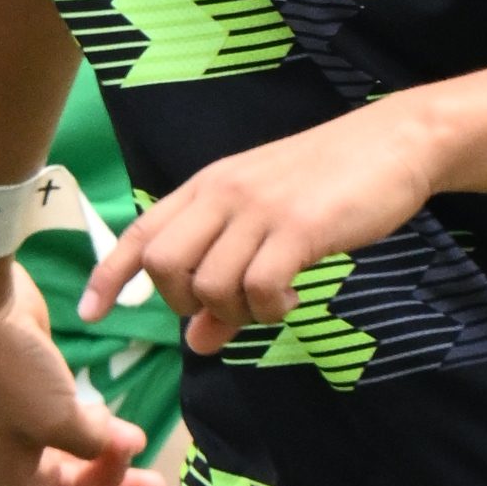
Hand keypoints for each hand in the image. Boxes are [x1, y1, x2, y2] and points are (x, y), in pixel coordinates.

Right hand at [0, 260, 171, 485]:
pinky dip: (98, 433)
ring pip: (75, 461)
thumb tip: (125, 445)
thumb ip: (97, 445)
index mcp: (16, 477)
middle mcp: (18, 460)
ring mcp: (25, 426)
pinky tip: (116, 422)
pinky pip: (72, 430)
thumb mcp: (60, 419)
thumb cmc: (13, 372)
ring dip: (111, 461)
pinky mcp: (35, 395)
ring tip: (143, 449)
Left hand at [84, 103, 441, 365]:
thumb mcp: (267, 225)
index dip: (110, 276)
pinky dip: (270, 310)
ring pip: (212, 285)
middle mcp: (223, 194)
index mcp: (207, 187)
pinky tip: (291, 299)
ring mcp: (260, 209)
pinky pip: (260, 288)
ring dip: (236, 314)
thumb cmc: (328, 183)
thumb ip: (226, 280)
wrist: (394, 142)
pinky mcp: (299, 228)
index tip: (92, 314)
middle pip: (165, 267)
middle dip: (185, 304)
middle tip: (227, 307)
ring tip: (270, 304)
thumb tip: (197, 343)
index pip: (141, 233)